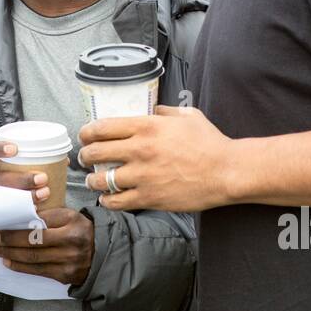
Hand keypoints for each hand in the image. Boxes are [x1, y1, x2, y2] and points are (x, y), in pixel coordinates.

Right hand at [0, 139, 49, 207]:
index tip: (15, 149)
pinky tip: (36, 209)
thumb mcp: (5, 162)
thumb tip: (62, 158)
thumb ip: (27, 157)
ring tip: (45, 192)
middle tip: (43, 178)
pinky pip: (7, 213)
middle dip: (22, 179)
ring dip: (26, 196)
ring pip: (4, 198)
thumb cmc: (2, 172)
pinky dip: (23, 211)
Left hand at [0, 208, 93, 285]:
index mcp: (72, 223)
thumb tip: (21, 217)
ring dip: (11, 255)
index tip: (2, 225)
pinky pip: (38, 271)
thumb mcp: (70, 216)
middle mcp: (71, 242)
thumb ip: (49, 215)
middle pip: (34, 242)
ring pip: (33, 258)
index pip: (40, 222)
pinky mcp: (64, 275)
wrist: (101, 255)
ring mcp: (68, 261)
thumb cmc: (80, 231)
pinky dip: (21, 267)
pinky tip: (10, 262)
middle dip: (10, 241)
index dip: (19, 225)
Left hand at [79, 105, 235, 212]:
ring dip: (92, 180)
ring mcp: (143, 176)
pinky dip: (107, 201)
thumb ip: (164, 111)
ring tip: (93, 180)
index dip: (86, 132)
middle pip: (95, 152)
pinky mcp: (149, 198)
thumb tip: (151, 108)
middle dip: (85, 155)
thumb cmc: (210, 143)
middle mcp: (140, 150)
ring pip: (100, 180)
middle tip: (85, 157)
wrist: (227, 172)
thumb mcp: (187, 115)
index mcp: (147, 126)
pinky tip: (107, 198)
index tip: (84, 135)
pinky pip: (116, 201)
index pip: (102, 127)